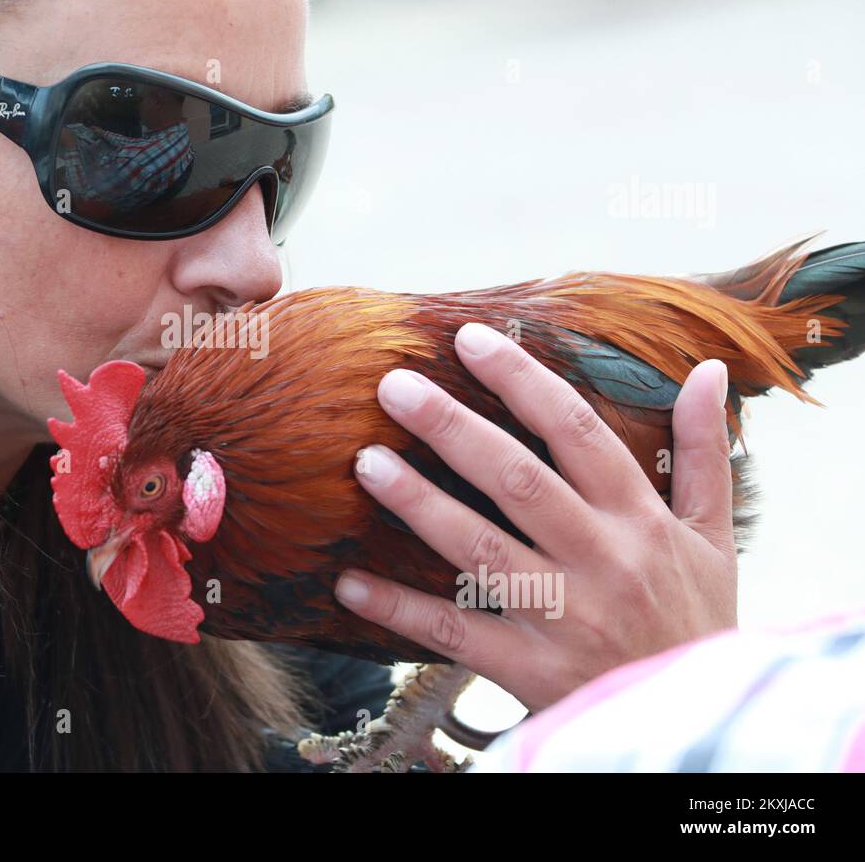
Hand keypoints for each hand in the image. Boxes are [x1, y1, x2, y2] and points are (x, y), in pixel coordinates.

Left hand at [333, 322, 738, 712]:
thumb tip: (707, 368)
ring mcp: (562, 616)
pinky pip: (455, 635)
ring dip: (419, 504)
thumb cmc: (696, 620)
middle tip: (393, 385)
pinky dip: (401, 610)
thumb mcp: (714, 537)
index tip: (469, 339)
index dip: (523, 380)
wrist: (697, 723)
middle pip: (518, 479)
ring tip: (366, 463)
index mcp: (640, 519)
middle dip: (453, 428)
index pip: (577, 432)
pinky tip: (349, 584)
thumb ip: (705, 452)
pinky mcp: (530, 670)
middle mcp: (600, 559)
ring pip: (480, 550)